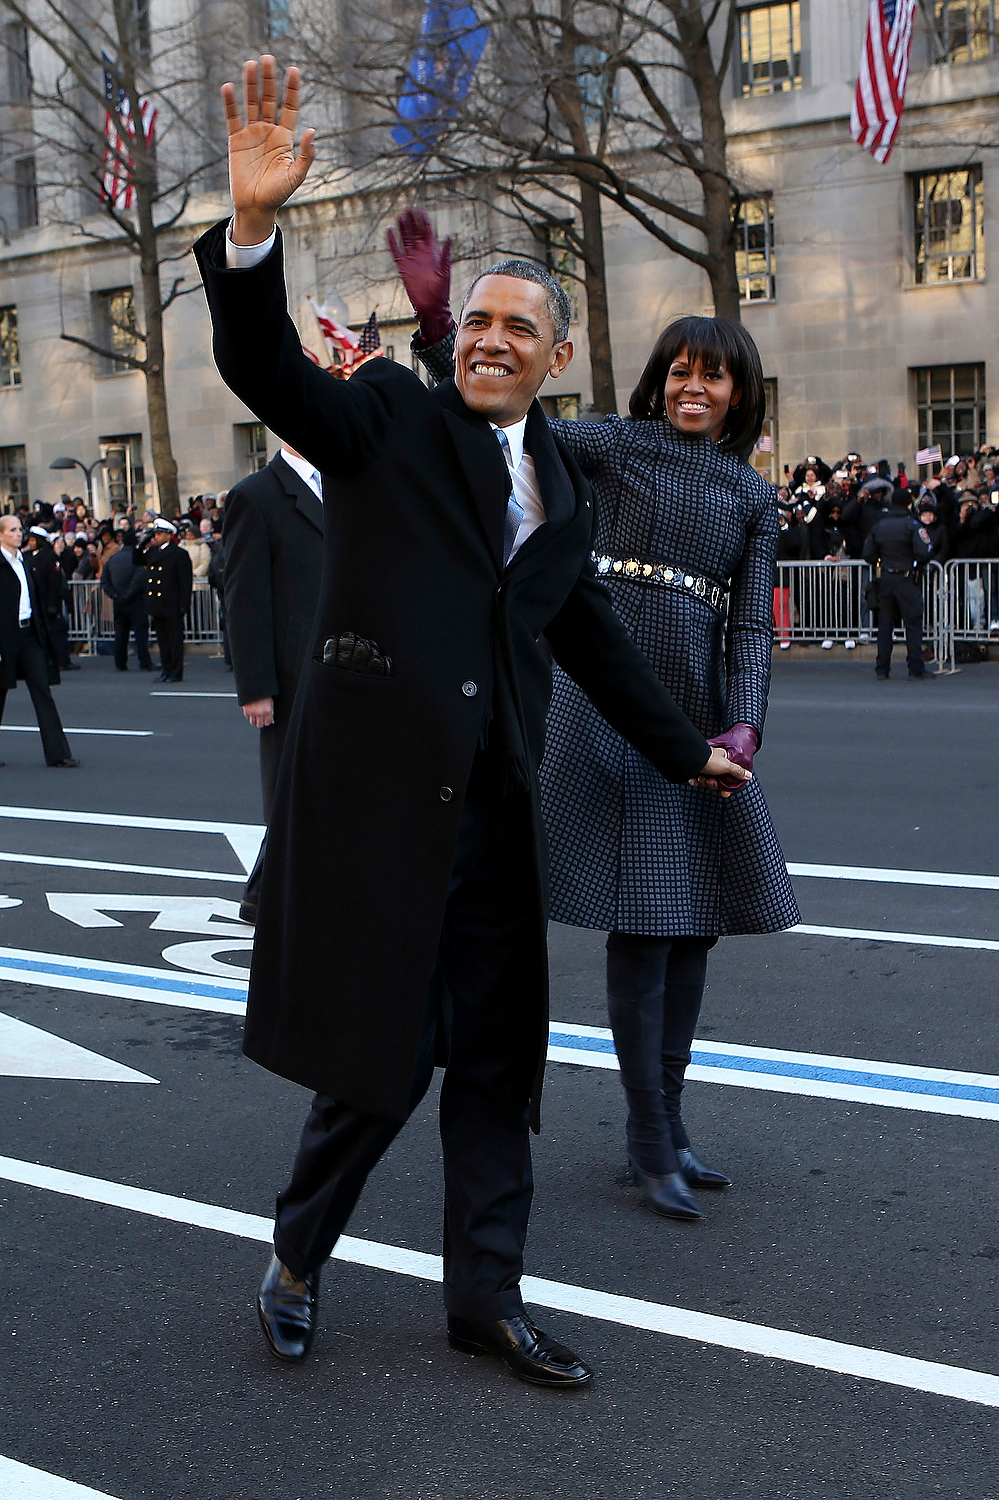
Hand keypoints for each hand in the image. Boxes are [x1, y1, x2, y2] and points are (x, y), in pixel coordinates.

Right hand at [221, 55, 315, 244]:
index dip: (291, 89)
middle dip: (269, 80)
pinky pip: (232, 118)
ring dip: (251, 84)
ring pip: (251, 103)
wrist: (255, 207)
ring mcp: (251, 134)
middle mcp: (268, 131)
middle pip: (269, 99)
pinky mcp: (236, 140)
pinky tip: (228, 87)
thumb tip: (311, 132)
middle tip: (269, 58)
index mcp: (285, 138)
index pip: (289, 107)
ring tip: (251, 64)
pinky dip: (230, 103)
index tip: (293, 70)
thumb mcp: (296, 176)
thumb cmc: (278, 194)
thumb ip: (305, 155)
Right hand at [242, 696, 274, 727]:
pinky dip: (249, 716)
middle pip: (259, 725)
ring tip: (256, 716)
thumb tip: (272, 721)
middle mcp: (260, 713)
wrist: (254, 687)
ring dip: (254, 720)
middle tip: (261, 719)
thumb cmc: (263, 693)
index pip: (268, 723)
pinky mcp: (246, 710)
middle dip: (260, 723)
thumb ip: (271, 712)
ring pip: (252, 722)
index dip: (267, 722)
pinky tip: (251, 711)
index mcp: (268, 711)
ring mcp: (252, 712)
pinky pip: (247, 717)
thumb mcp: (270, 702)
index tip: (266, 720)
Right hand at [386, 207, 452, 342]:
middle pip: (415, 232)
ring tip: (400, 216)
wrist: (431, 306)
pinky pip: (396, 251)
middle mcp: (421, 253)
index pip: (427, 231)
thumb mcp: (445, 271)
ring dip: (402, 228)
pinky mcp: (403, 267)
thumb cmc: (441, 291)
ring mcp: (411, 259)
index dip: (424, 220)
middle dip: (412, 220)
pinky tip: (389, 231)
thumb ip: (445, 253)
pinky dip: (392, 242)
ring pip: (405, 239)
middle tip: (409, 208)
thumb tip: (448, 236)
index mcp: (432, 252)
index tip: (421, 209)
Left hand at [690, 745, 752, 797]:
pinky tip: (695, 780)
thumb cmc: (709, 760)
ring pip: (706, 781)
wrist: (689, 758)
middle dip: (713, 784)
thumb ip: (738, 771)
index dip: (726, 786)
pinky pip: (696, 779)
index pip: (728, 775)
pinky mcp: (693, 769)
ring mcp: (703, 766)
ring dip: (704, 782)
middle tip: (711, 780)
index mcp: (723, 760)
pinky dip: (695, 781)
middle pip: (717, 780)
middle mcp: (713, 763)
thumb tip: (749, 775)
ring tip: (702, 777)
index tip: (724, 792)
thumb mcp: (727, 766)